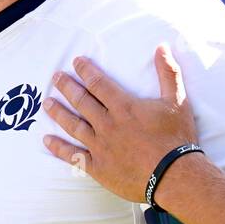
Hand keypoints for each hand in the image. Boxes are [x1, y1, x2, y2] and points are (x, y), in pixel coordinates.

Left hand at [43, 45, 197, 203]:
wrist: (174, 177)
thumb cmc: (177, 138)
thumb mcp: (177, 100)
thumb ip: (168, 72)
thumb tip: (162, 47)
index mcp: (124, 106)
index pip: (98, 83)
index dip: (85, 70)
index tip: (75, 62)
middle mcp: (107, 124)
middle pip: (81, 101)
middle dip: (67, 86)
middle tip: (55, 77)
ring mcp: (100, 146)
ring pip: (73, 125)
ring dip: (58, 113)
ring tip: (47, 103)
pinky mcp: (98, 167)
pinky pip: (73, 155)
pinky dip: (58, 147)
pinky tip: (47, 140)